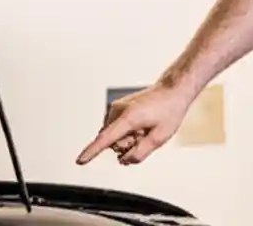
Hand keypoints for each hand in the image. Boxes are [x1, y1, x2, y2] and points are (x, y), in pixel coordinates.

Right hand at [75, 83, 194, 165]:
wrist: (172, 90)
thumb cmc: (169, 112)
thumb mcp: (160, 138)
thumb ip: (140, 154)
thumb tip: (123, 161)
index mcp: (129, 117)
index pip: (107, 139)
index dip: (92, 152)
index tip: (79, 161)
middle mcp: (117, 111)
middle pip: (112, 143)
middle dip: (127, 146)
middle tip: (145, 136)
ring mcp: (115, 108)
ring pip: (113, 137)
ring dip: (127, 139)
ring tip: (145, 128)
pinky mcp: (116, 109)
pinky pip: (116, 130)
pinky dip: (126, 132)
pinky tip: (141, 125)